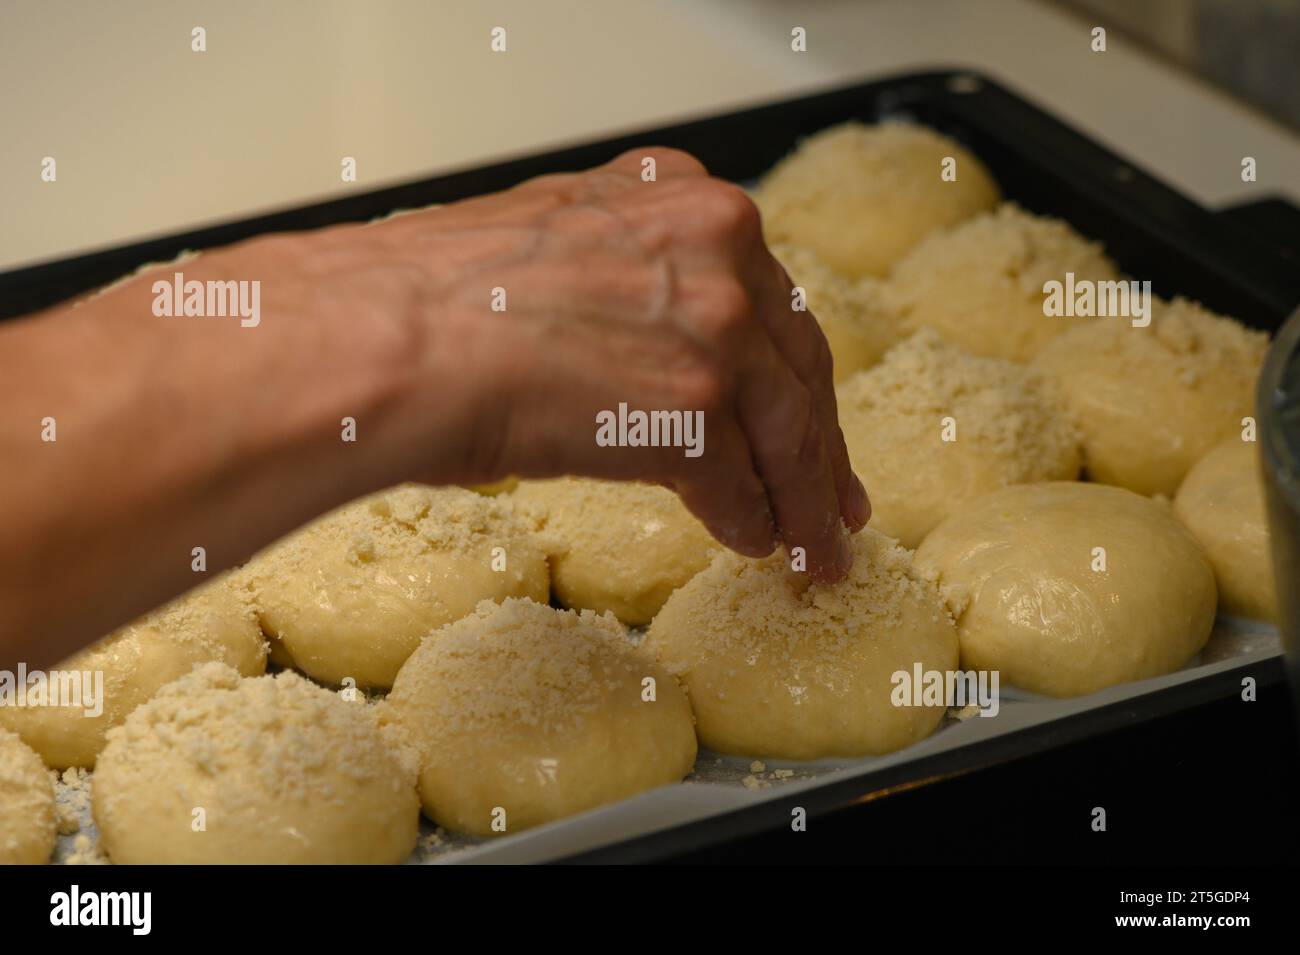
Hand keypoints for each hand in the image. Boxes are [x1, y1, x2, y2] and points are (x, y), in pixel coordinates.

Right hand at [345, 147, 869, 578]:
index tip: (805, 411)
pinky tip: (749, 545)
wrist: (382, 339)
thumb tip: (638, 345)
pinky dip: (749, 524)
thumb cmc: (426, 299)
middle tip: (836, 498)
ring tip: (809, 549)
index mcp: (678, 198)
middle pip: (797, 365)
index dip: (789, 368)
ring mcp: (713, 328)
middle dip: (818, 444)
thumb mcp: (552, 249)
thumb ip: (625, 281)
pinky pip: (742, 485)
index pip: (766, 299)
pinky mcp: (697, 410)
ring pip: (787, 433)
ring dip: (798, 501)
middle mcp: (715, 248)